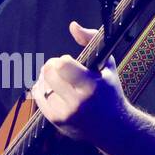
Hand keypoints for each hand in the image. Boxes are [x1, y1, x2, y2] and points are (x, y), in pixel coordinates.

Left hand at [29, 21, 130, 144]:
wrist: (115, 128)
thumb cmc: (110, 92)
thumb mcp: (107, 65)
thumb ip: (91, 40)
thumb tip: (73, 25)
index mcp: (91, 86)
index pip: (62, 64)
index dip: (62, 59)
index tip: (69, 62)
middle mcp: (77, 101)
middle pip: (48, 73)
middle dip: (52, 66)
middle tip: (59, 68)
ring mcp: (65, 113)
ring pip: (41, 84)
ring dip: (48, 79)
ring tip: (59, 81)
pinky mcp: (57, 121)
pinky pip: (39, 97)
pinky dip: (42, 89)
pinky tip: (52, 89)